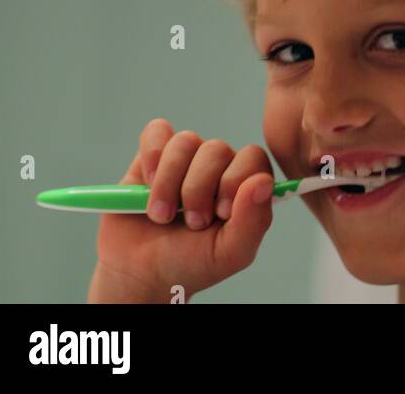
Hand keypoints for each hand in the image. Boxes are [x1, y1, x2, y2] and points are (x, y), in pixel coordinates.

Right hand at [88, 118, 274, 301]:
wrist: (142, 272)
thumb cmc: (192, 263)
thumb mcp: (230, 253)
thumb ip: (254, 220)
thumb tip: (262, 181)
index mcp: (244, 185)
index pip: (253, 157)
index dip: (235, 180)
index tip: (220, 214)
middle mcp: (219, 167)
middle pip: (217, 149)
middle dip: (198, 190)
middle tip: (191, 222)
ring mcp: (186, 159)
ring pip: (186, 141)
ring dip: (169, 182)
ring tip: (162, 215)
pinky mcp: (153, 156)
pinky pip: (157, 131)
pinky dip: (151, 158)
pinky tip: (147, 186)